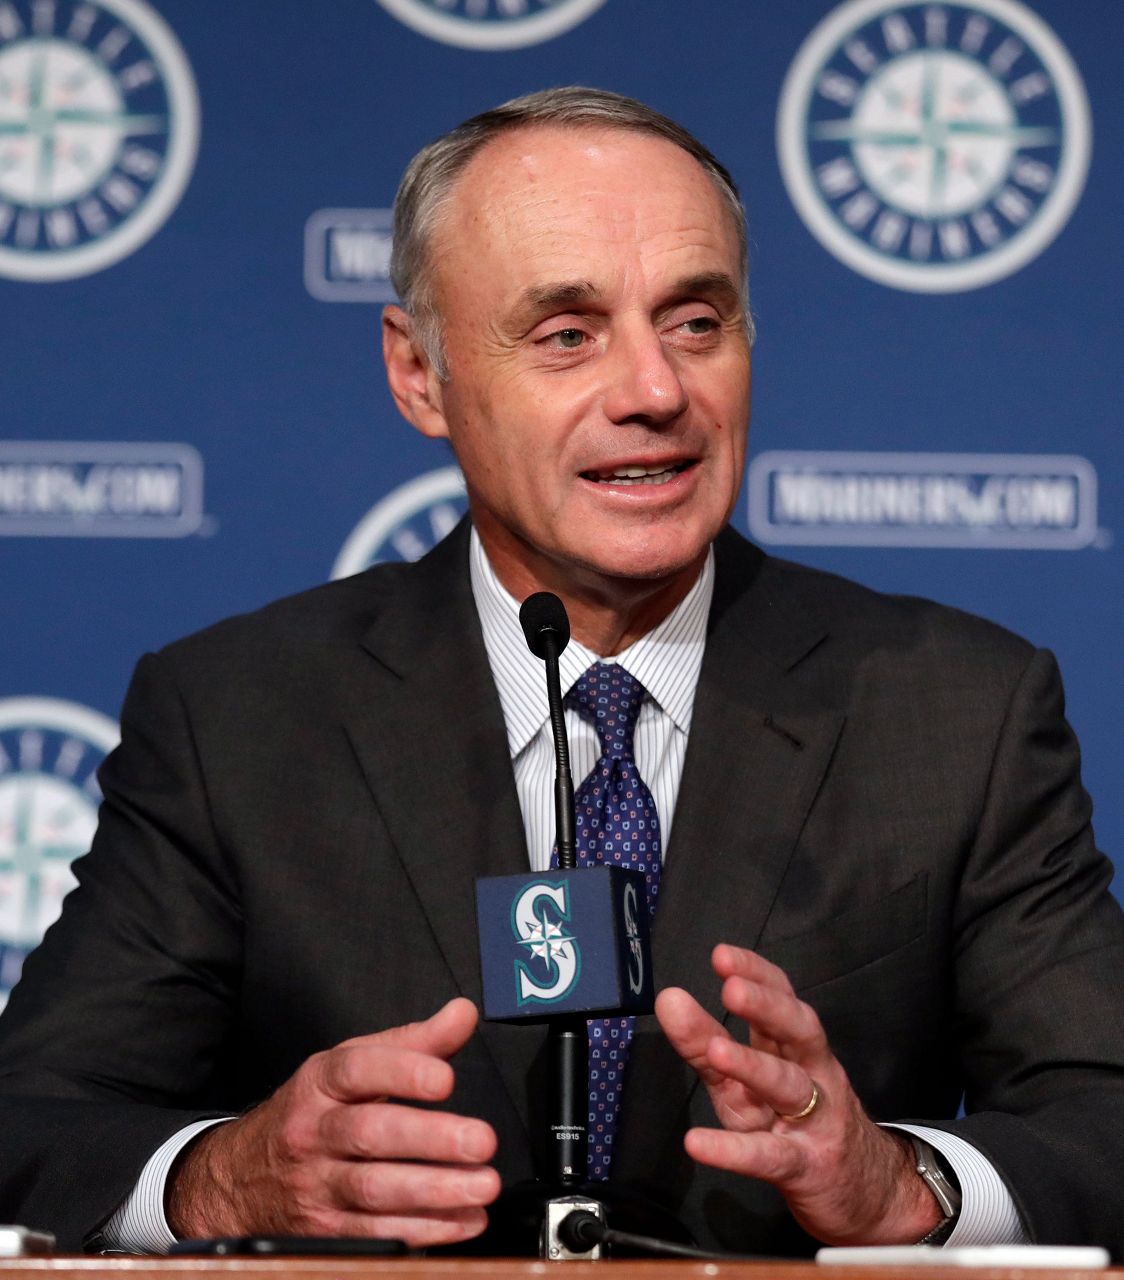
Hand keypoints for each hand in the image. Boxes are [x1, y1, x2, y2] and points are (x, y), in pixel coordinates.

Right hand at [167, 997, 499, 1247]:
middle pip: (371, 1133)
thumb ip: (414, 1042)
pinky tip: (464, 1222)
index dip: (403, 1072)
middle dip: (431, 1139)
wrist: (239, 1178)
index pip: (358, 1070)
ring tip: (484, 1187)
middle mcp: (315, 1131)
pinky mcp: (324, 1231)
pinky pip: (376, 1235)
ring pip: (375, 1190)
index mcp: (322, 1083)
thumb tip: (463, 1013)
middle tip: (481, 1141)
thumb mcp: (351, 1066)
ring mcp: (317, 1184)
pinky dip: (424, 1231)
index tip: (446, 1079)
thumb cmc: (313, 1112)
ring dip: (436, 1192)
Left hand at [655, 945, 941, 1245]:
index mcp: (796, 1047)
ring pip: (788, 1085)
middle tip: (731, 988)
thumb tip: (668, 998)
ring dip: (753, 1065)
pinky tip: (698, 1143)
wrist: (867, 1194)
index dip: (757, 973)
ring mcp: (812, 1120)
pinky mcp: (803, 1167)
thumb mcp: (745, 1082)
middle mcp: (810, 1074)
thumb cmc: (796, 1125)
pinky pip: (768, 1156)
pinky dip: (732, 1150)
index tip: (722, 955)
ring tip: (717, 1049)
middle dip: (766, 1006)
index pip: (784, 997)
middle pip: (797, 1031)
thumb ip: (705, 1041)